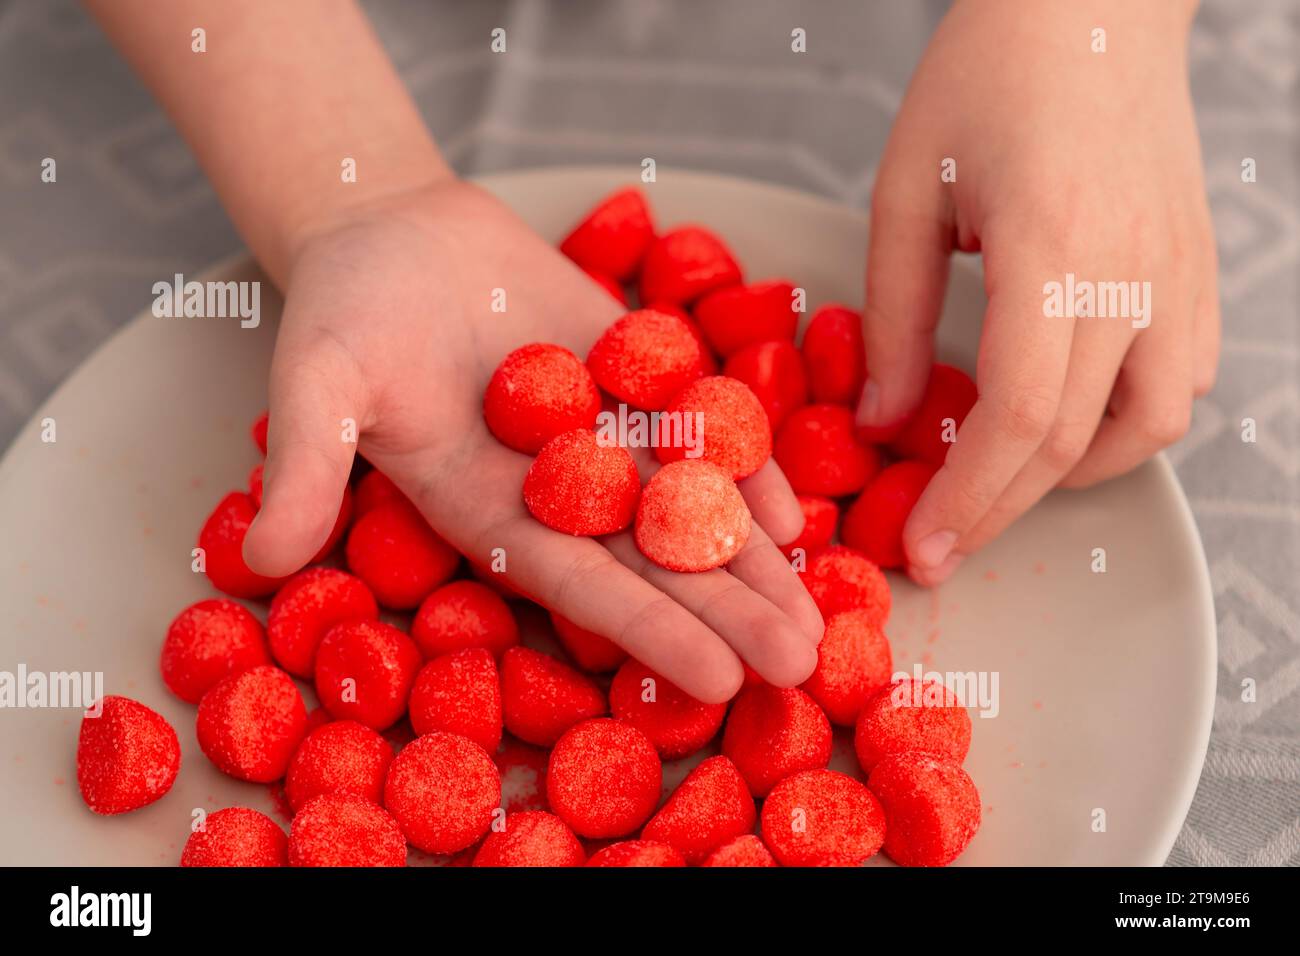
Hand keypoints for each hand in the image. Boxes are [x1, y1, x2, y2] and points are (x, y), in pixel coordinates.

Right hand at [242, 178, 821, 701]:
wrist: (399, 235)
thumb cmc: (348, 310)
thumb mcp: (317, 379)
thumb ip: (308, 464)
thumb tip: (262, 556)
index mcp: (489, 511)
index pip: (580, 585)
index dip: (648, 629)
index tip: (718, 680)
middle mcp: (556, 495)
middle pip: (654, 567)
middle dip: (728, 616)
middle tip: (803, 668)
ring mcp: (601, 445)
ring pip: (689, 516)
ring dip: (755, 566)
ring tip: (820, 615)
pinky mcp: (633, 388)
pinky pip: (700, 441)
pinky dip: (749, 477)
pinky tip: (802, 521)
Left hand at [857, 0, 1217, 584]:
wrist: (1090, 4)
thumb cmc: (986, 78)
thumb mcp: (905, 190)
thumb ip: (896, 317)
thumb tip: (887, 422)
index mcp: (1053, 248)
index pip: (1017, 418)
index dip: (966, 500)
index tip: (923, 550)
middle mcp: (1133, 271)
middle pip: (1072, 440)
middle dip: (999, 510)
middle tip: (943, 548)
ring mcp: (1179, 271)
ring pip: (1149, 426)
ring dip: (1071, 474)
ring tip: (1001, 483)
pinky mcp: (1197, 267)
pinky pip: (1182, 381)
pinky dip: (1127, 426)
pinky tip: (1068, 422)